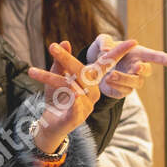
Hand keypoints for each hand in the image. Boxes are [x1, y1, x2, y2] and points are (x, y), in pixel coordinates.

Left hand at [28, 39, 120, 153]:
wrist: (49, 125)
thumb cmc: (56, 100)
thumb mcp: (56, 78)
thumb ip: (61, 62)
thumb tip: (64, 42)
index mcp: (92, 82)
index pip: (106, 65)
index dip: (119, 53)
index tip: (134, 41)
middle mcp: (93, 93)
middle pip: (83, 72)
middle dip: (66, 59)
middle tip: (52, 47)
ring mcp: (87, 106)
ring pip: (72, 86)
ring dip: (52, 78)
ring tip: (32, 72)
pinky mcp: (77, 118)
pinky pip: (73, 104)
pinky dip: (66, 97)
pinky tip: (66, 94)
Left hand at [85, 34, 166, 98]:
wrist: (93, 68)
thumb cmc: (104, 52)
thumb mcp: (101, 43)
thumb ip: (104, 41)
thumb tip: (106, 49)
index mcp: (138, 53)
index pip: (154, 56)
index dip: (163, 58)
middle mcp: (138, 68)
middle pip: (147, 71)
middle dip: (143, 69)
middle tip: (136, 67)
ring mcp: (132, 81)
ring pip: (135, 83)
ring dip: (124, 79)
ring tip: (111, 75)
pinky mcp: (123, 91)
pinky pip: (123, 91)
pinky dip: (115, 86)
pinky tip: (106, 81)